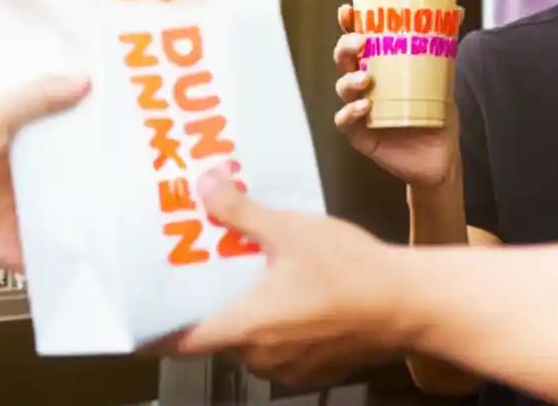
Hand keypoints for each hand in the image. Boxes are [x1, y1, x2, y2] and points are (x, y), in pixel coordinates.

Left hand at [176, 173, 409, 389]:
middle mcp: (260, 357)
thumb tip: (206, 187)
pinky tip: (299, 293)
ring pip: (253, 341)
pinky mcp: (317, 369)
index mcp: (244, 328)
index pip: (178, 342)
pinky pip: (284, 349)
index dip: (156, 327)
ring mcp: (290, 369)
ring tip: (262, 273)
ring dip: (253, 313)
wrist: (411, 303)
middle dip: (216, 302)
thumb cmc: (353, 272)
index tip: (146, 308)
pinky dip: (284, 325)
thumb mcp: (291, 230)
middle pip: (218, 335)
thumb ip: (241, 211)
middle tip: (218, 266)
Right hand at [331, 4, 456, 188]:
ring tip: (366, 77)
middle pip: (344, 60)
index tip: (347, 11)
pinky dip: (350, 112)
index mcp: (381, 67)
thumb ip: (445, 46)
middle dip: (346, 47)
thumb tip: (458, 10)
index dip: (349, 25)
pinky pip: (345, 121)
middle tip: (361, 42)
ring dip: (349, 80)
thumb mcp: (443, 77)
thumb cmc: (437, 113)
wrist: (443, 156)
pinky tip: (366, 107)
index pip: (359, 41)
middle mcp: (366, 85)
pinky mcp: (361, 135)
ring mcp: (361, 109)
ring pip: (342, 89)